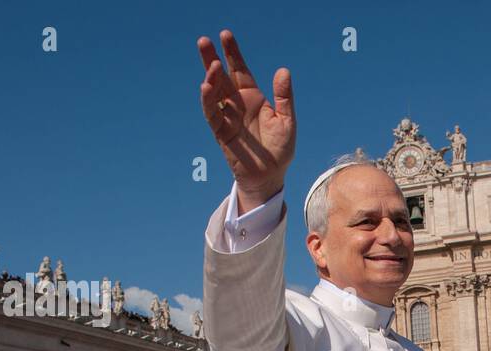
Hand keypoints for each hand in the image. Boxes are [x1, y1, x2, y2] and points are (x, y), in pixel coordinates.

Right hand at [198, 30, 295, 210]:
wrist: (270, 176)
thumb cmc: (279, 149)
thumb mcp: (287, 121)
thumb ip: (284, 98)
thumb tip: (283, 71)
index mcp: (252, 97)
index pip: (239, 70)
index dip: (232, 53)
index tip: (225, 35)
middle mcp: (237, 103)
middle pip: (221, 77)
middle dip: (211, 59)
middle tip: (203, 40)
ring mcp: (227, 116)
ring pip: (213, 92)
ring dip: (210, 78)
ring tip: (210, 64)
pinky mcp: (220, 131)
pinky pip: (212, 113)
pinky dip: (208, 100)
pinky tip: (206, 86)